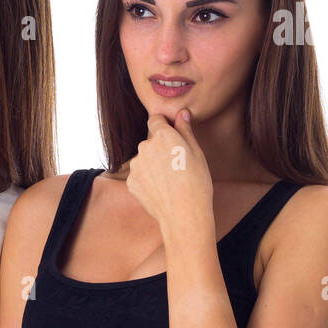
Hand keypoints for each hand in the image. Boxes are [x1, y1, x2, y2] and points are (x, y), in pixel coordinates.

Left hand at [125, 108, 212, 235]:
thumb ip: (185, 130)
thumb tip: (182, 113)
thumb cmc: (196, 183)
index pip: (156, 119)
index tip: (172, 137)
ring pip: (144, 159)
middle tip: (177, 166)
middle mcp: (145, 146)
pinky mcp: (130, 181)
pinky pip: (139, 175)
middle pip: (150, 141)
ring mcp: (135, 165)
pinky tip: (161, 190)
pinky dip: (147, 180)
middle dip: (160, 148)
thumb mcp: (197, 153)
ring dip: (152, 165)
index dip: (164, 126)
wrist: (184, 214)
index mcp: (162, 135)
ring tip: (170, 180)